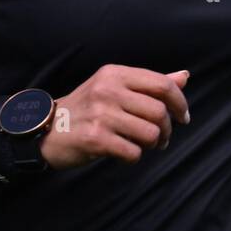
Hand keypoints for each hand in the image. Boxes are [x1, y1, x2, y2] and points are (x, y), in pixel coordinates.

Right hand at [40, 65, 189, 169]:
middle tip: (163, 137)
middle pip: (159, 111)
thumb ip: (150, 84)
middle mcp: (107, 90)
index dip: (180, 102)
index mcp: (115, 74)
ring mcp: (100, 114)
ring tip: (146, 145)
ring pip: (150, 133)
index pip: (162, 84)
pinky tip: (126, 152)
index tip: (183, 117)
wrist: (46, 130)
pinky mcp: (95, 139)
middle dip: (167, 128)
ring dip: (154, 144)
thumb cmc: (87, 109)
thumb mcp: (114, 87)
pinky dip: (135, 156)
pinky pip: (133, 152)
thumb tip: (184, 76)